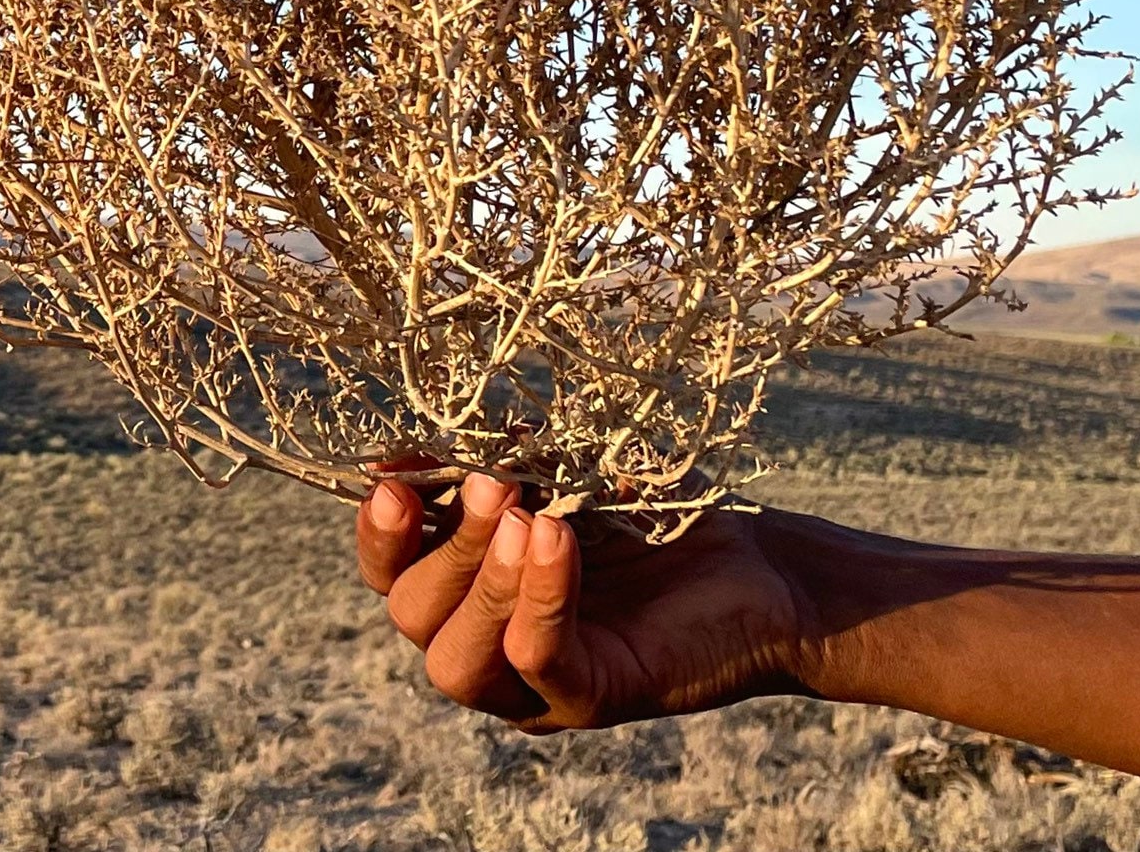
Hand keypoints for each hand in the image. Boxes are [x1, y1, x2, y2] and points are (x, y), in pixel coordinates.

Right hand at [357, 475, 817, 729]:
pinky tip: (559, 540)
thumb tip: (426, 439)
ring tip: (524, 516)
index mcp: (471, 591)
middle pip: (412, 617)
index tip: (394, 479)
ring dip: (478, 581)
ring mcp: (537, 686)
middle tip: (491, 485)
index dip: (377, 534)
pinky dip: (538, 596)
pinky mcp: (592, 699)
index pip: (390, 578)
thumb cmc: (657, 516)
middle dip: (441, 546)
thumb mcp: (565, 475)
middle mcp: (490, 646)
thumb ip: (499, 465)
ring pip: (455, 662)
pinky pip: (537, 660)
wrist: (762, 565)